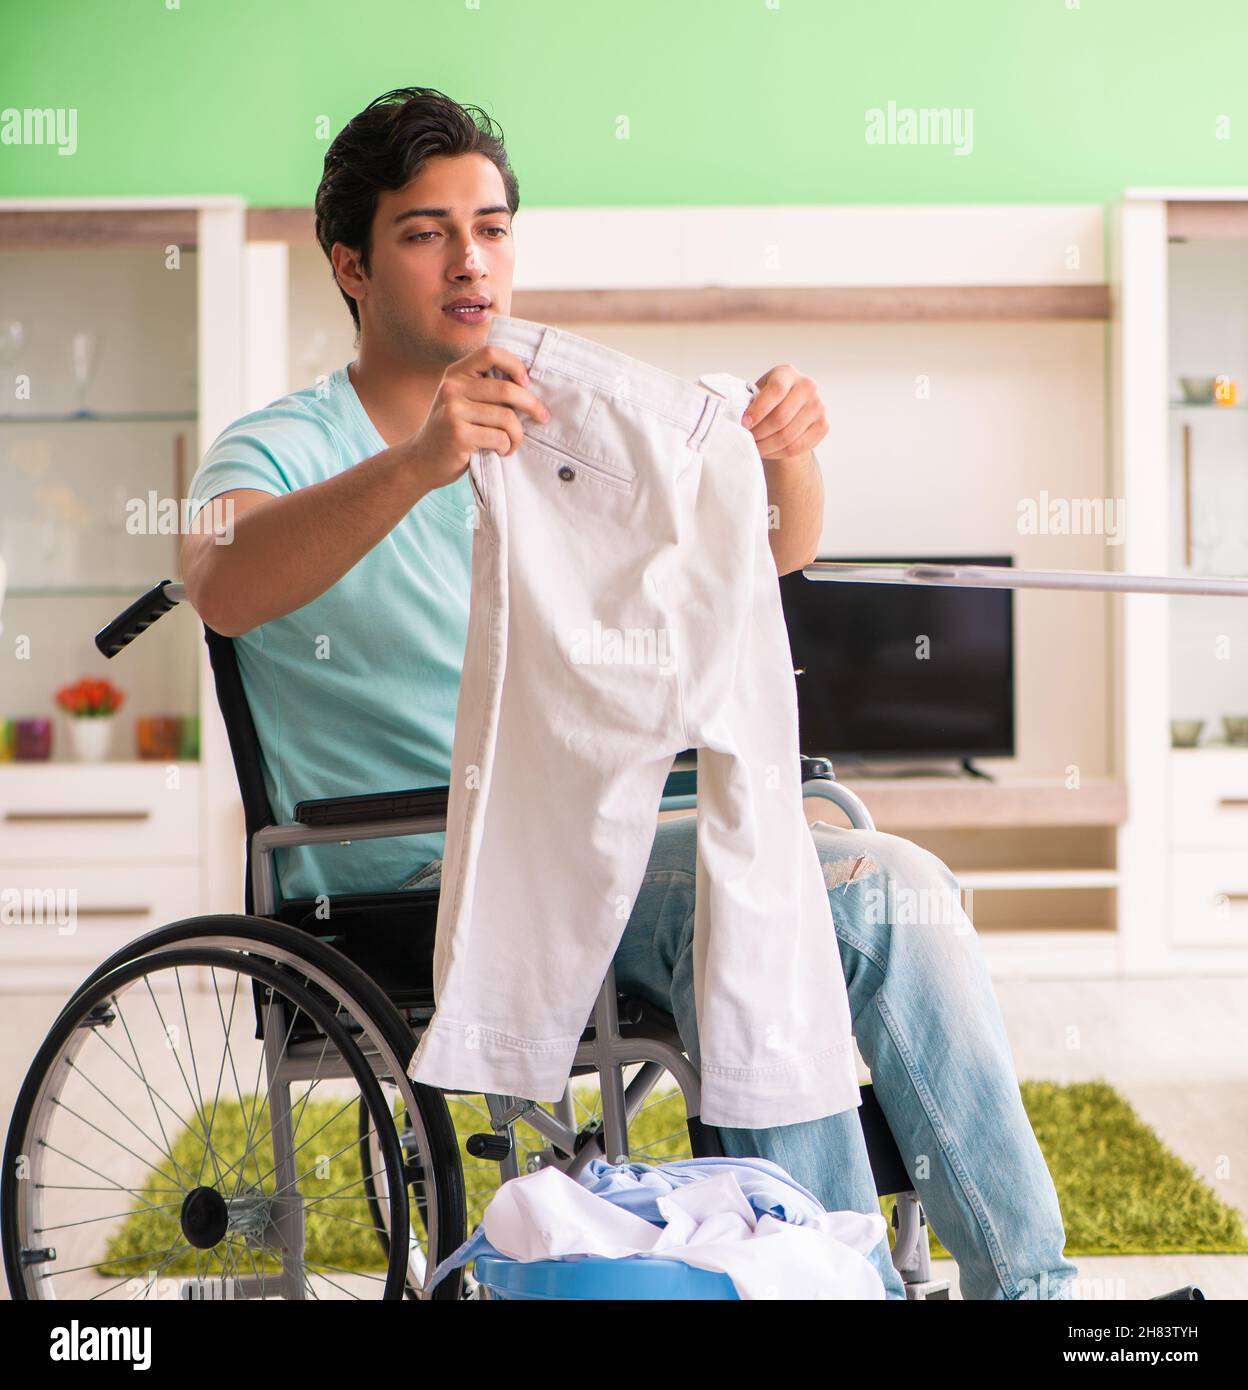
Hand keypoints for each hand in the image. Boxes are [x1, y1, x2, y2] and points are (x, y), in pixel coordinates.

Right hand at [406, 345, 548, 491]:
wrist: (421, 462)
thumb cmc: (451, 432)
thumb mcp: (461, 402)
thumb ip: (484, 390)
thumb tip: (528, 386)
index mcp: (456, 374)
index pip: (491, 353)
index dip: (515, 365)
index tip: (526, 383)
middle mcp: (452, 388)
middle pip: (506, 389)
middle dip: (532, 405)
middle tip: (542, 417)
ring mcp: (453, 411)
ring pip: (507, 417)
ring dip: (518, 435)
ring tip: (512, 443)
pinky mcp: (458, 435)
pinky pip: (499, 437)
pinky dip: (506, 447)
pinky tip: (500, 451)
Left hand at [741, 364, 827, 461]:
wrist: (789, 409)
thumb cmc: (767, 400)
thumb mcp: (757, 392)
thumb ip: (749, 400)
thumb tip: (735, 419)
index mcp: (787, 373)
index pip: (775, 390)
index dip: (758, 410)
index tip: (743, 424)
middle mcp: (807, 386)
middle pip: (780, 418)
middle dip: (759, 433)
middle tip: (746, 440)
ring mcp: (818, 406)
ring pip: (788, 436)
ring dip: (766, 446)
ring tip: (755, 447)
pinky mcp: (823, 425)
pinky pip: (797, 447)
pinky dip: (778, 453)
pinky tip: (768, 451)